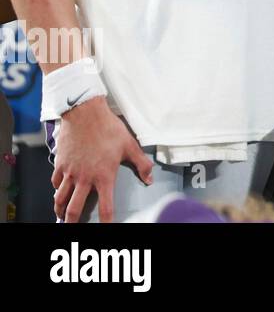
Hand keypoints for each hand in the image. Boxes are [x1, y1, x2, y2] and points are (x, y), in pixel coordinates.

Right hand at [51, 97, 152, 222]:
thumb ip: (141, 164)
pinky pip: (55, 182)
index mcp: (104, 176)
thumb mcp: (130, 145)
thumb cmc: (108, 128)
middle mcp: (85, 178)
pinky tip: (58, 190)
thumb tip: (150, 178)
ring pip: (60, 198)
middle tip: (72, 227)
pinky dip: (56, 189)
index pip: (106, 206)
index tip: (107, 227)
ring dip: (60, 209)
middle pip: (74, 208)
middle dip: (72, 222)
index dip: (106, 220)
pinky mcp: (60, 164)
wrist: (85, 114)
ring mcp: (70, 172)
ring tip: (61, 215)